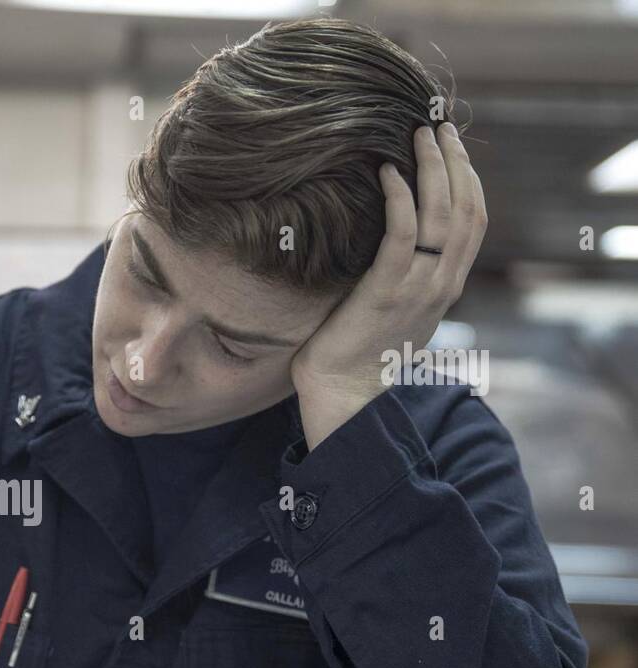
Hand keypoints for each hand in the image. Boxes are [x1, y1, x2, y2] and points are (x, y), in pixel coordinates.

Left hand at [291, 122, 487, 448]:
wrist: (346, 394)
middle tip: (437, 123)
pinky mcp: (385, 293)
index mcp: (448, 284)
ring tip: (416, 134)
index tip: (452, 142)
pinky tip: (387, 172)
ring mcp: (417, 288)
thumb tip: (394, 237)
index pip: (474, 218)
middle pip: (465, 208)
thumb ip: (404, 273)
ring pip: (440, 215)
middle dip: (454, 161)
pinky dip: (399, 200)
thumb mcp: (394, 306)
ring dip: (431, 169)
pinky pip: (401, 236)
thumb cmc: (358, 351)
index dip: (467, 175)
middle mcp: (442, 283)